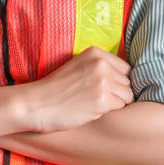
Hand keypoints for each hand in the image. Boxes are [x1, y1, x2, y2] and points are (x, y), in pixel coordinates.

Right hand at [17, 45, 133, 132]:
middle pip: (128, 82)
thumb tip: (128, 78)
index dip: (119, 82)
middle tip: (97, 99)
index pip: (126, 68)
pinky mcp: (102, 100)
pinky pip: (120, 107)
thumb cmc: (55, 89)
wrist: (35, 104)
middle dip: (118, 93)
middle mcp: (101, 64)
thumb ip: (100, 67)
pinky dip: (110, 111)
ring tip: (95, 104)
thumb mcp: (78, 66)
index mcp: (96, 53)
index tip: (107, 89)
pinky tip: (92, 110)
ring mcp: (103, 82)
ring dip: (115, 103)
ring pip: (127, 95)